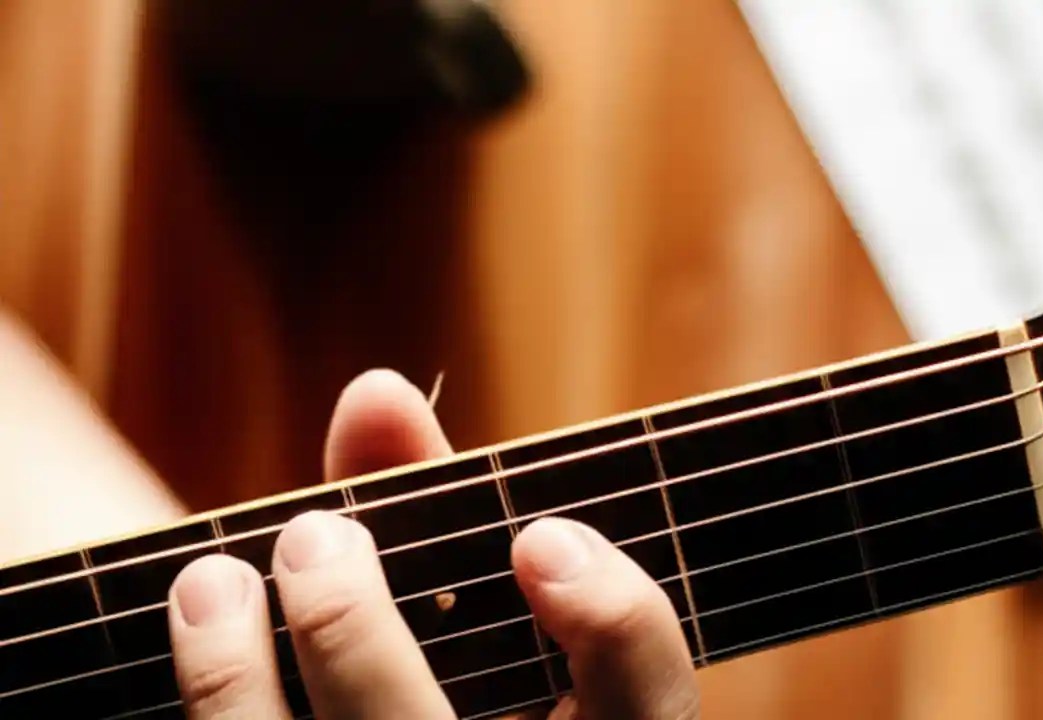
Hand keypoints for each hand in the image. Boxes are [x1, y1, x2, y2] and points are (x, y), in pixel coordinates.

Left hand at [167, 369, 699, 718]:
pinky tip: (198, 634)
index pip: (651, 706)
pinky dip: (215, 699)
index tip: (537, 537)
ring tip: (210, 579)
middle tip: (314, 534)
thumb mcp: (466, 604)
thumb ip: (439, 508)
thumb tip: (376, 388)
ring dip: (236, 679)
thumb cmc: (446, 676)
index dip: (613, 622)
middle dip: (354, 637)